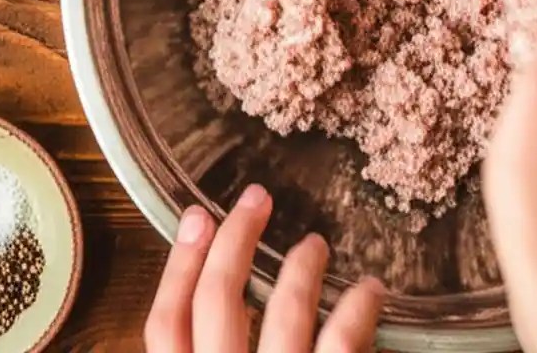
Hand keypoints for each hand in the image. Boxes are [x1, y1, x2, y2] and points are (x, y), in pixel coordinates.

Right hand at [144, 184, 386, 352]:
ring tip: (316, 245)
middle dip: (235, 241)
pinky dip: (358, 311)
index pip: (164, 322)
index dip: (177, 266)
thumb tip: (218, 316)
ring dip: (302, 269)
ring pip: (285, 314)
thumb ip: (210, 351)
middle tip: (257, 198)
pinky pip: (342, 344)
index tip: (196, 217)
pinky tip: (371, 291)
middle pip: (217, 301)